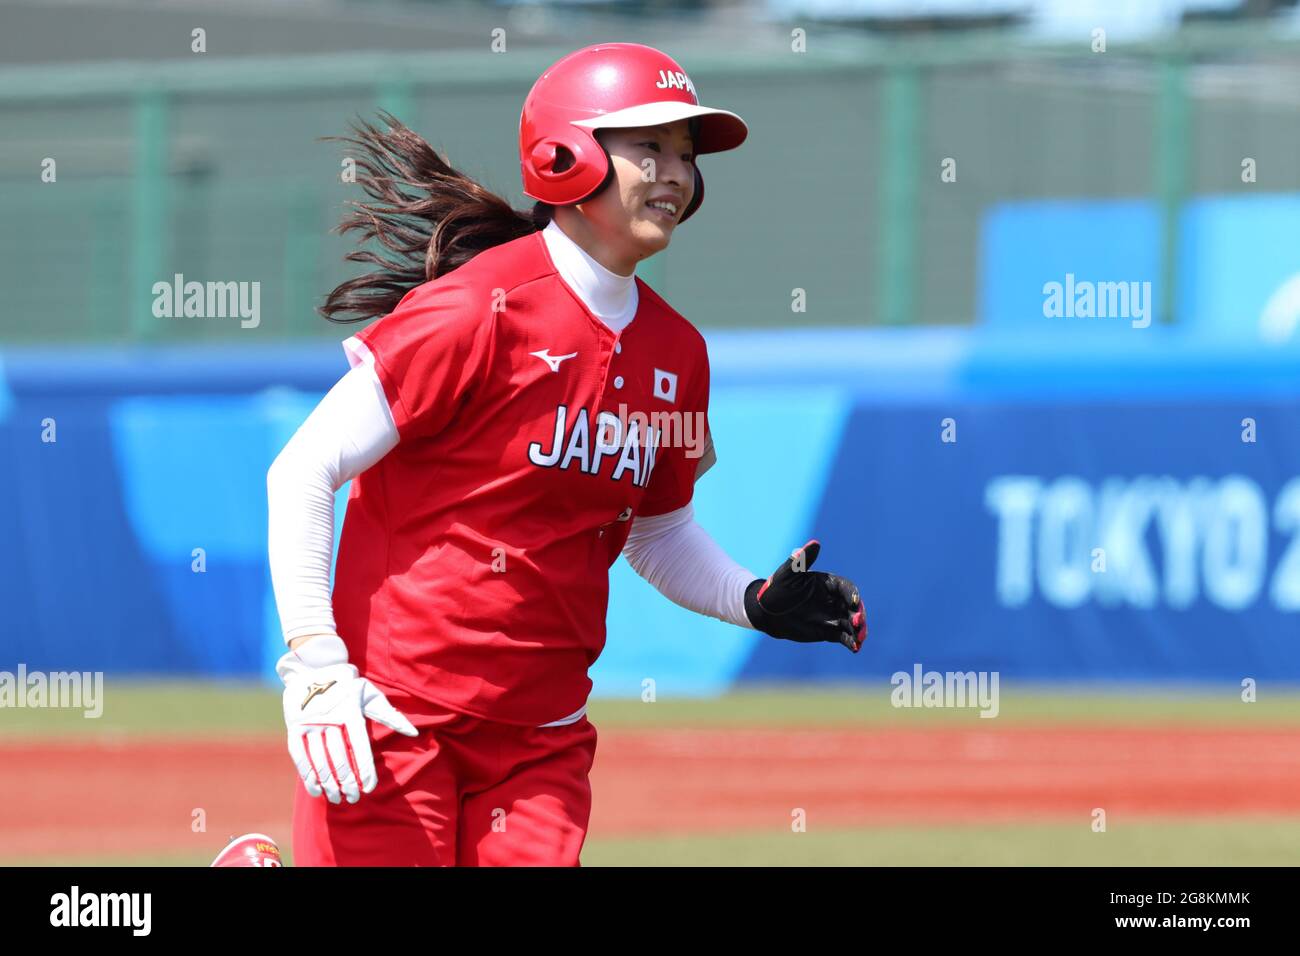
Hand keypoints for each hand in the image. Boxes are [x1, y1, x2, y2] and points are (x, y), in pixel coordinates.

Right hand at [277, 635, 417, 804]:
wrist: (314, 666)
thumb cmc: (349, 684)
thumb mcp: (370, 695)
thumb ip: (391, 716)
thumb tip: (414, 732)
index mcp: (350, 712)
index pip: (359, 747)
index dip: (364, 769)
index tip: (368, 788)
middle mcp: (329, 719)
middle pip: (339, 758)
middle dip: (346, 782)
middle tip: (352, 799)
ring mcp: (310, 723)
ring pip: (319, 760)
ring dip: (328, 782)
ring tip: (336, 798)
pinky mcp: (294, 726)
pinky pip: (299, 755)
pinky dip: (307, 774)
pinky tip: (316, 789)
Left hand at [744, 540, 866, 652]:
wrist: (767, 612)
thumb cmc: (776, 588)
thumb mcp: (787, 573)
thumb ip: (802, 560)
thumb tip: (814, 543)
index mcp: (827, 583)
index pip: (845, 587)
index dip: (852, 594)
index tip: (853, 602)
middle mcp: (833, 599)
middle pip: (853, 606)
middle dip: (859, 614)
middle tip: (858, 623)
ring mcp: (832, 615)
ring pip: (851, 622)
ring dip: (859, 630)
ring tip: (860, 639)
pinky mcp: (828, 630)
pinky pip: (844, 636)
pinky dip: (851, 641)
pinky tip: (855, 648)